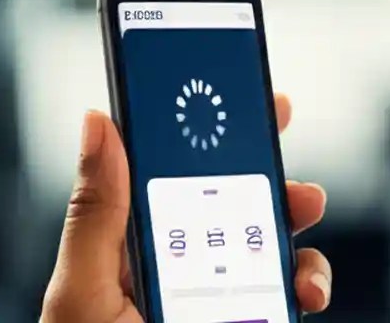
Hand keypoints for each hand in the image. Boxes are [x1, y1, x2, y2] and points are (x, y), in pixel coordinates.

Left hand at [41, 94, 331, 321]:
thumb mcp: (82, 296)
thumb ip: (94, 214)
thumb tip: (97, 123)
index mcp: (128, 245)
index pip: (164, 170)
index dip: (198, 126)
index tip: (232, 88)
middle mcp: (175, 267)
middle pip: (226, 197)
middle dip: (259, 160)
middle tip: (279, 134)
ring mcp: (216, 301)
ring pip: (267, 243)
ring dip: (294, 222)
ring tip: (303, 213)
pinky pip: (288, 295)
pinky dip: (308, 282)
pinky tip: (303, 289)